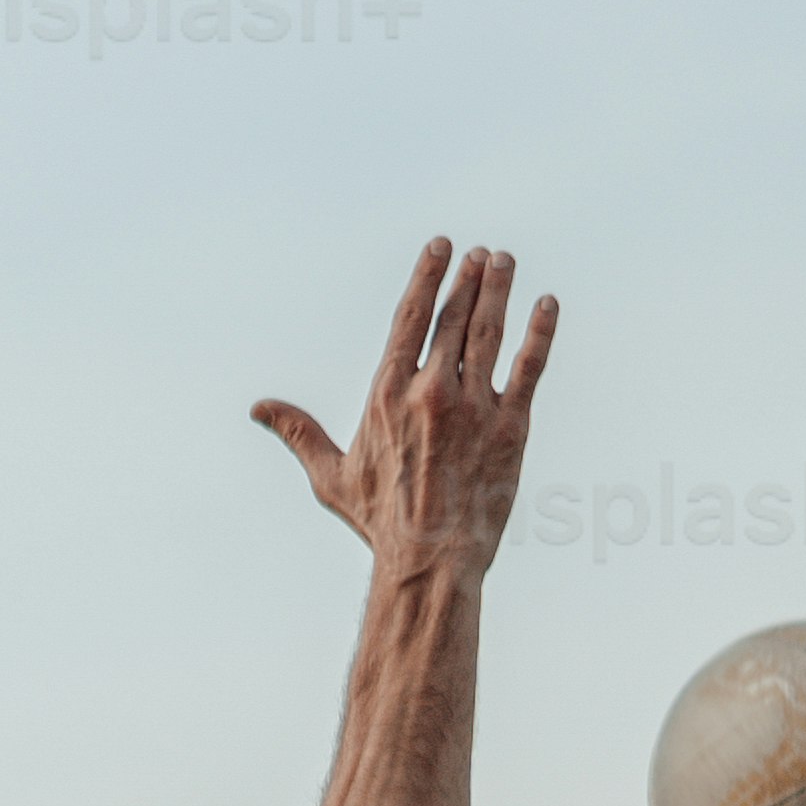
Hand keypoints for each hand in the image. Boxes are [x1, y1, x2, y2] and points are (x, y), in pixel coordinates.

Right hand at [253, 234, 557, 586]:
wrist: (430, 559)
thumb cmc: (379, 521)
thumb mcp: (331, 474)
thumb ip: (299, 431)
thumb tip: (258, 409)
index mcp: (388, 394)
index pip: (411, 317)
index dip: (428, 276)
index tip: (442, 246)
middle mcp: (431, 391)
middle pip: (454, 317)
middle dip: (469, 278)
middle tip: (482, 254)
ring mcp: (475, 406)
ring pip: (489, 332)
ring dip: (499, 291)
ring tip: (504, 263)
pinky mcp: (511, 426)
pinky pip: (529, 366)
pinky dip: (540, 331)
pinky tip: (547, 304)